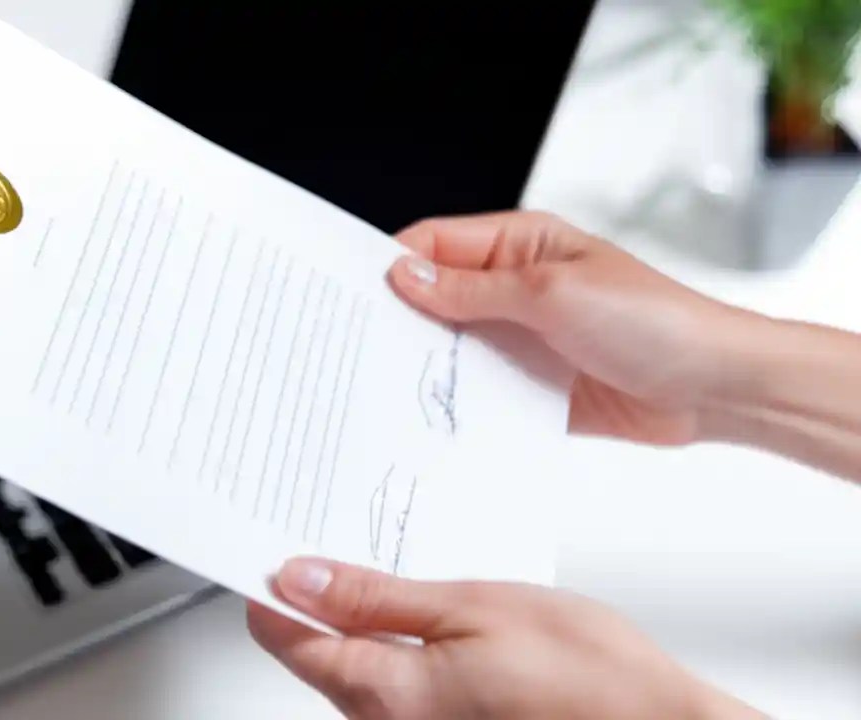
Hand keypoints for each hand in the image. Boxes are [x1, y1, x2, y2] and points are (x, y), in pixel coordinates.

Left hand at [249, 558, 763, 719]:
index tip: (280, 542)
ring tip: (416, 574)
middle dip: (323, 593)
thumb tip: (298, 578)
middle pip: (313, 650)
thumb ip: (375, 597)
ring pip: (354, 664)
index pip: (279, 633)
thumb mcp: (474, 607)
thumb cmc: (589, 679)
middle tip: (359, 540)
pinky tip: (444, 617)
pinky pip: (393, 683)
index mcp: (381, 692)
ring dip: (367, 618)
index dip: (273, 581)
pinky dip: (401, 644)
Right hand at [386, 211, 759, 445]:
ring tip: (382, 384)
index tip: (351, 293)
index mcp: (520, 244)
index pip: (436, 244)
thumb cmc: (652, 321)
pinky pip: (481, 389)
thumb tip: (405, 274)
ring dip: (427, 363)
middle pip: (437, 297)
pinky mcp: (532, 385)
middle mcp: (515, 288)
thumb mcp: (551, 294)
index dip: (392, 264)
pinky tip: (429, 417)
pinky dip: (456, 400)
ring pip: (453, 346)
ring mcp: (523, 338)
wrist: (714, 388)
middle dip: (400, 318)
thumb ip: (473, 289)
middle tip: (356, 344)